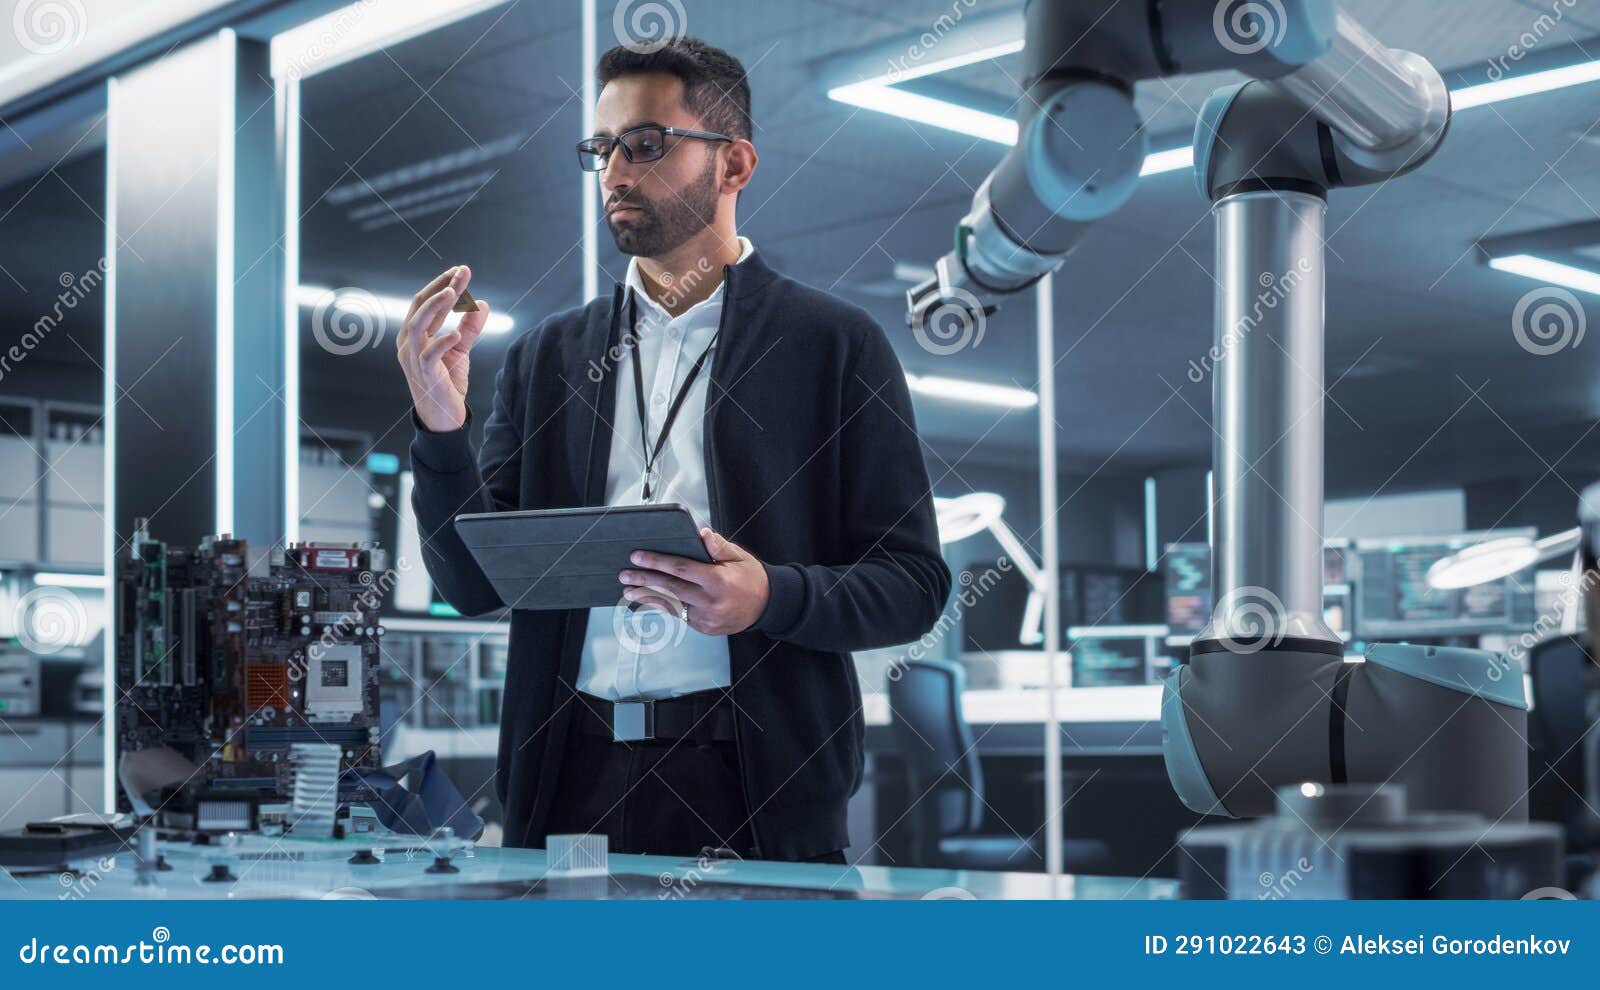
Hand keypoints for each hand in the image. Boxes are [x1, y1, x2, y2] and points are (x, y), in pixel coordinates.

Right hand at [397, 265, 490, 431]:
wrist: (443, 417)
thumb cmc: (447, 382)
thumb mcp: (460, 351)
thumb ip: (470, 328)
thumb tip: (482, 304)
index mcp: (415, 334)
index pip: (426, 302)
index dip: (442, 284)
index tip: (460, 270)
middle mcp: (408, 342)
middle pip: (421, 307)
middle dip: (442, 287)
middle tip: (461, 272)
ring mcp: (412, 358)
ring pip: (417, 325)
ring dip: (435, 307)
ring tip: (453, 292)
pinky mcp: (423, 374)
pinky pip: (428, 355)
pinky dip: (442, 342)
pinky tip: (456, 333)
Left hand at [619, 529, 770, 636]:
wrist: (767, 606)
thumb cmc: (752, 578)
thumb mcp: (739, 557)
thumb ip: (719, 547)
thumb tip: (702, 534)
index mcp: (718, 581)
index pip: (680, 569)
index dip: (657, 562)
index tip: (638, 556)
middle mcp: (711, 602)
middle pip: (670, 589)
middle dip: (644, 580)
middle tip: (625, 575)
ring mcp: (707, 618)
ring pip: (671, 606)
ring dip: (648, 597)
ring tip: (628, 591)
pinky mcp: (705, 628)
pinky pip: (680, 616)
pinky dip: (664, 606)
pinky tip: (650, 600)